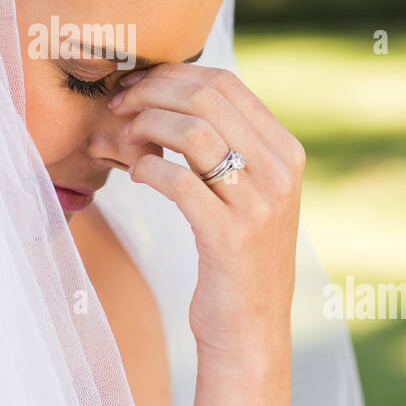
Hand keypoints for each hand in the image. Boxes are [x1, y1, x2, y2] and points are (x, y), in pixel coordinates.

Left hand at [108, 63, 303, 357]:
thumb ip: (228, 144)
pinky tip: (135, 175)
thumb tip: (174, 92)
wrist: (250, 330)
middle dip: (152, 93)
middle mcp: (280, 171)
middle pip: (207, 98)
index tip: (137, 87)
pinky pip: (177, 181)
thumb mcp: (247, 192)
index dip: (173, 75)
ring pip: (192, 131)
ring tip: (125, 142)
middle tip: (119, 107)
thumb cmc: (235, 257)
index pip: (226, 83)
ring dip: (145, 127)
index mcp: (285, 151)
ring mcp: (258, 204)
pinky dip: (146, 168)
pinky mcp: (229, 237)